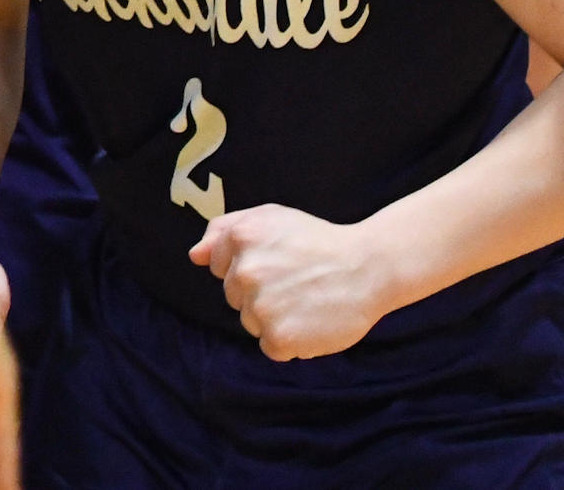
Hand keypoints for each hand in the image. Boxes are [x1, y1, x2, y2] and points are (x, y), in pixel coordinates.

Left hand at [190, 206, 394, 360]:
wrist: (368, 268)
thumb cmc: (318, 241)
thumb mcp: (270, 218)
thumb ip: (225, 230)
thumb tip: (195, 256)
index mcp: (240, 238)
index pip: (218, 266)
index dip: (249, 266)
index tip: (278, 262)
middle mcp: (245, 272)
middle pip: (234, 296)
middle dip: (260, 292)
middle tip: (296, 282)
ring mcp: (261, 307)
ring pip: (251, 322)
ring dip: (274, 318)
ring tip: (306, 300)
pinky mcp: (279, 338)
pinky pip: (271, 346)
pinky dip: (290, 340)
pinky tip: (310, 321)